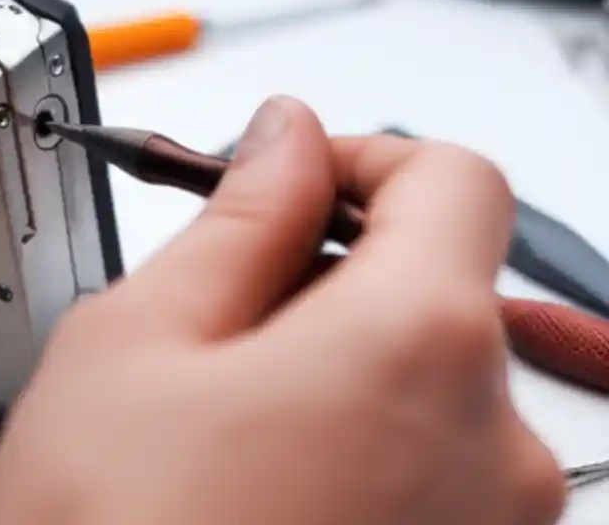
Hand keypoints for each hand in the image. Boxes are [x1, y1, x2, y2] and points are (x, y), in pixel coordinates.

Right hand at [0, 97, 566, 524]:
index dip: (365, 158)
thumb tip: (286, 138)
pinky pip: (428, 477)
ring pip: (426, 391)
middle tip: (209, 322)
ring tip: (211, 431)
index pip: (453, 180)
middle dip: (330, 279)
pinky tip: (249, 492)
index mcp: (415, 347)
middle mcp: (490, 447)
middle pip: (440, 291)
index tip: (294, 180)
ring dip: (333, 374)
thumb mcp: (137, 340)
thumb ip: (238, 215)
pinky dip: (355, 453)